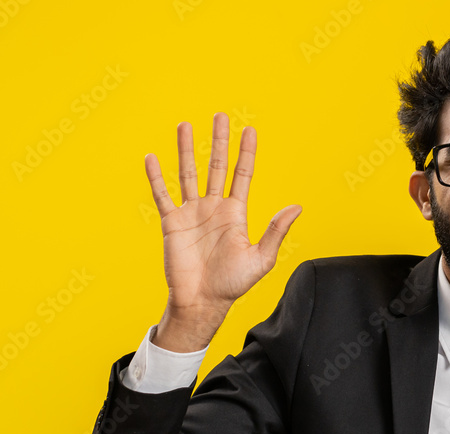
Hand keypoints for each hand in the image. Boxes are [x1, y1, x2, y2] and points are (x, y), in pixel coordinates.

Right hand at [144, 113, 301, 351]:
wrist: (203, 301)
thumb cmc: (233, 284)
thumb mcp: (261, 258)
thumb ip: (276, 230)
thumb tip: (297, 207)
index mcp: (236, 213)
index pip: (242, 174)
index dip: (246, 152)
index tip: (249, 129)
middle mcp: (214, 208)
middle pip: (216, 166)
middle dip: (218, 141)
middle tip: (220, 115)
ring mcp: (192, 213)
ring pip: (188, 173)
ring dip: (186, 149)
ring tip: (185, 125)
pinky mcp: (172, 223)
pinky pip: (163, 195)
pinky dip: (156, 177)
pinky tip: (152, 157)